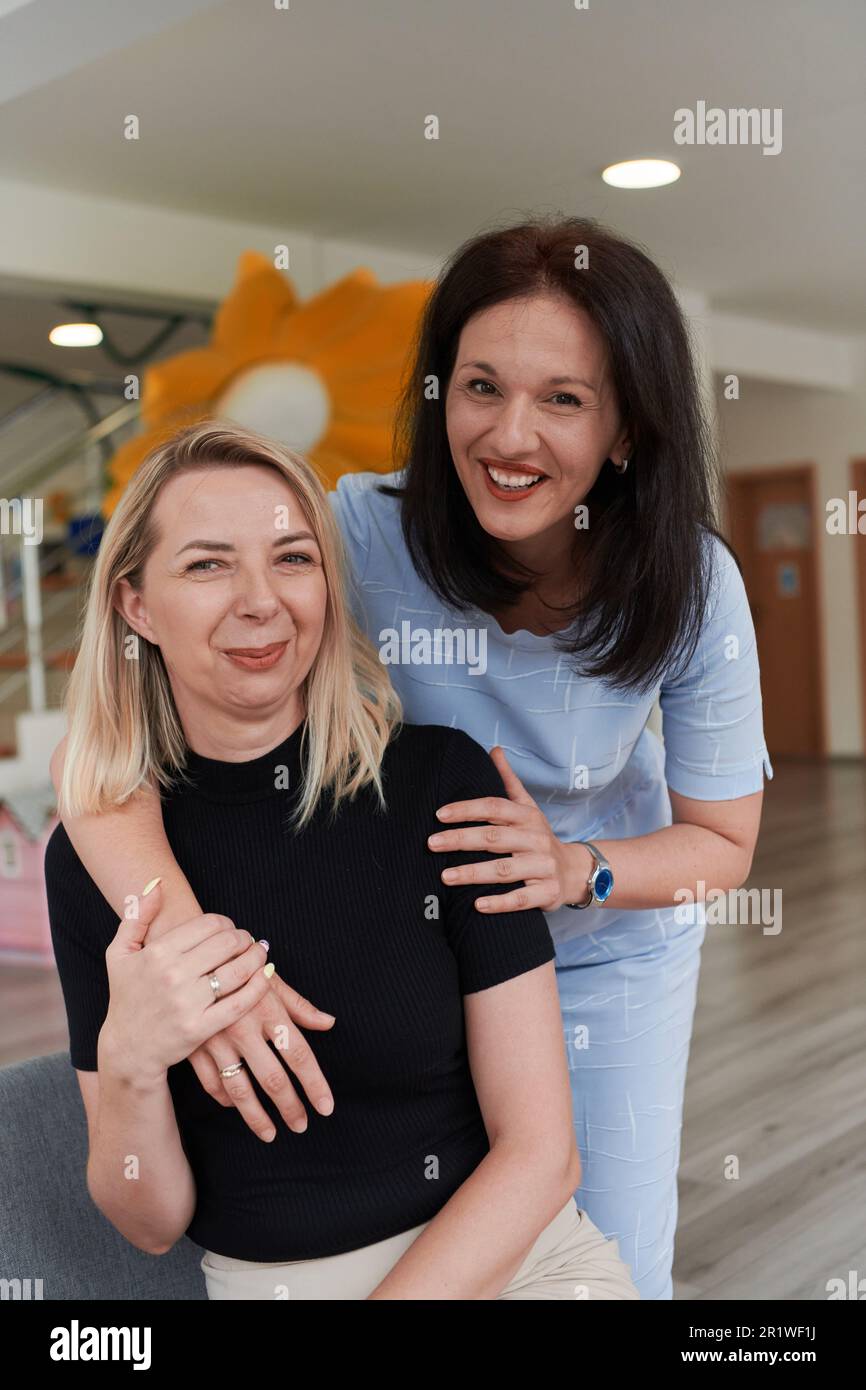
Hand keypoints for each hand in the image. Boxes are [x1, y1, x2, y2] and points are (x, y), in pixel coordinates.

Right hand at [102, 880, 272, 1084]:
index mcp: (157, 953)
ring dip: (257, 957)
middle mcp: (173, 975)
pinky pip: (241, 1002)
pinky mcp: (201, 1028)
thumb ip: (136, 917)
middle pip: (227, 943)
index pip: (209, 924)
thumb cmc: (126, 997)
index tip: (228, 929)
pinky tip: (265, 975)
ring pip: (238, 970)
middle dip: (243, 938)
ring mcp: (188, 1003)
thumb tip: (157, 884)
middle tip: (248, 940)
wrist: (127, 1049)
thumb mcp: (120, 954)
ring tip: (260, 953)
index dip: (225, 923)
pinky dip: (259, 986)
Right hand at [183, 973, 336, 1139]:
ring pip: (240, 1090)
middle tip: (301, 1125)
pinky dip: (225, 1100)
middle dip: (290, 1107)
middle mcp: (243, 1027)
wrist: (188, 957)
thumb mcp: (270, 979)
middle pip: (273, 1079)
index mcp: (267, 1008)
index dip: (315, 1084)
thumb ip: (299, 1005)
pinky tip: (236, 1106)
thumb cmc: (236, 965)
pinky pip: (211, 1084)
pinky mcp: (193, 1047)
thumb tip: (328, 1023)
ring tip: (270, 1133)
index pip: (299, 1054)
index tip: (326, 1107)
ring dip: (257, 1117)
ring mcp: (216, 1040)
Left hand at [428, 746, 589, 912]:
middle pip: (494, 837)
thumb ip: (509, 781)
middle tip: (431, 843)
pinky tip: (477, 905)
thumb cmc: (539, 837)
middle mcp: (536, 839)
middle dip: (461, 839)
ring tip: (445, 876)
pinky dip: (499, 903)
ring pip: (505, 869)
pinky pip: (521, 899)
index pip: (494, 807)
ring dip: (473, 873)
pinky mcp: (547, 892)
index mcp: (527, 817)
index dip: (467, 809)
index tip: (440, 814)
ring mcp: (543, 866)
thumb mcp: (528, 808)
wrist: (575, 871)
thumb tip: (494, 749)